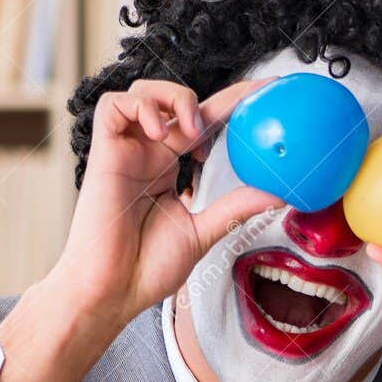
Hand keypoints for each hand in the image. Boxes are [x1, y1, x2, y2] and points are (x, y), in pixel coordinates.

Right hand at [0, 78, 278, 381]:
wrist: (112, 291)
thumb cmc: (146, 269)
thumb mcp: (203, 232)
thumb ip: (235, 208)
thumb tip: (278, 194)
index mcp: (169, 169)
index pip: (204, 125)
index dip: (233, 104)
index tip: (268, 94)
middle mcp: (148, 154)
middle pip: (177, 100)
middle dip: (217, 94)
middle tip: (251, 103)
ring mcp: (125, 151)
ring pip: (143, 90)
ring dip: (173, 97)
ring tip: (195, 130)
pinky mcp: (103, 153)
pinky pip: (112, 105)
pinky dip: (141, 107)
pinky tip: (161, 133)